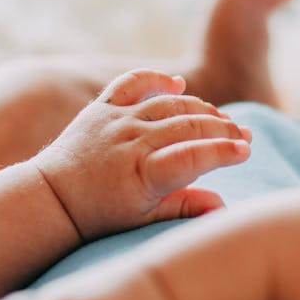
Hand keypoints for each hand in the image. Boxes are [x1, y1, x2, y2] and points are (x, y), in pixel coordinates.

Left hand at [31, 69, 251, 240]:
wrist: (53, 198)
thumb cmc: (101, 215)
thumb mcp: (143, 220)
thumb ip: (183, 208)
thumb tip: (222, 205)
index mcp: (143, 173)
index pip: (193, 155)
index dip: (223, 151)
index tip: (246, 151)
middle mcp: (131, 141)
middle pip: (188, 125)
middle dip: (223, 128)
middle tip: (245, 135)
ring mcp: (116, 120)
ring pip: (168, 104)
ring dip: (201, 107)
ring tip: (223, 119)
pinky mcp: (102, 107)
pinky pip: (133, 83)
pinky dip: (156, 79)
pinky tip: (179, 84)